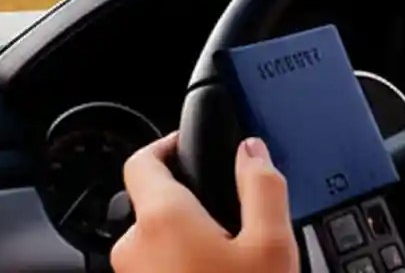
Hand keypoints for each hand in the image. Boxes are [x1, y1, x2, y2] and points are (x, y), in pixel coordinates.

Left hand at [111, 133, 299, 272]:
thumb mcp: (271, 248)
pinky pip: (159, 268)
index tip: (189, 143)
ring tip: (230, 256)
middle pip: (154, 204)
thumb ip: (263, 189)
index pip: (143, 160)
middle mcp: (133, 249)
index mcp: (161, 220)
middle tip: (229, 214)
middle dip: (190, 203)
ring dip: (188, 239)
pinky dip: (183, 264)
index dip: (167, 144)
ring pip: (158, 242)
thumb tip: (253, 151)